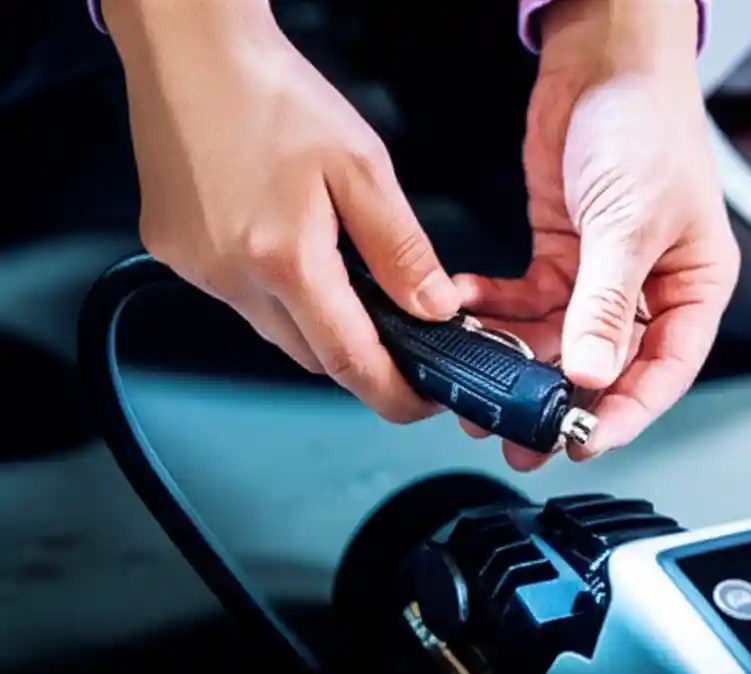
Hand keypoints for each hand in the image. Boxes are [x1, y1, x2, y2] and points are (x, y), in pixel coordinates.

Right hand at [103, 0, 457, 422]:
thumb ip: (401, 249)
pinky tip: (285, 241)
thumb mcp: (363, 167)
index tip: (421, 401)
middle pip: (311, 354)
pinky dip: (272, 288)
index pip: (349, 362)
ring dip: (314, 317)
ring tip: (341, 266)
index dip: (393, 393)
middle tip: (398, 326)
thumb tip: (433, 308)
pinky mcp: (172, 253)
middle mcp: (230, 276)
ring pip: (273, 328)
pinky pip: (235, 297)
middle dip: (359, 351)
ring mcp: (195, 268)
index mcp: (284, 259)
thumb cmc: (272, 93)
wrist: (189, 50)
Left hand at [453, 0, 739, 470]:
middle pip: (606, 365)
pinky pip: (526, 300)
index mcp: (695, 287)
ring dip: (516, 361)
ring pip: (558, 340)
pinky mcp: (562, 252)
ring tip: (477, 385)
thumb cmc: (648, 124)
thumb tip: (591, 371)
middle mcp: (651, 288)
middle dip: (559, 400)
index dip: (626, 413)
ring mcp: (602, 274)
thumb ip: (607, 303)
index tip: (581, 441)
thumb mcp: (629, 222)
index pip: (664, 371)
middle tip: (517, 436)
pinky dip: (494, 307)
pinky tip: (467, 310)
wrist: (607, 58)